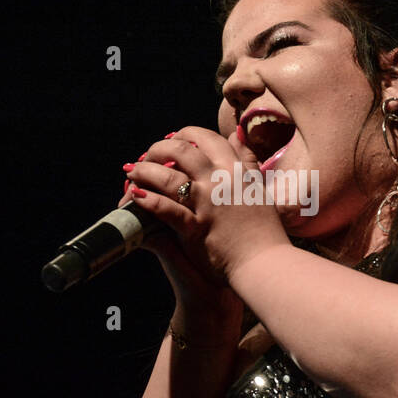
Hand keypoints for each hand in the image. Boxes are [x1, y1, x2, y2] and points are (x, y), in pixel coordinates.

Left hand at [122, 126, 291, 289]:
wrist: (266, 263)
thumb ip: (248, 161)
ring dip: (145, 171)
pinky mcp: (196, 226)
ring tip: (131, 172)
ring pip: (168, 177)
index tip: (174, 138)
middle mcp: (221, 181)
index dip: (187, 134)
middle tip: (148, 154)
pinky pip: (165, 208)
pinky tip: (135, 196)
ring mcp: (207, 203)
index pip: (209, 139)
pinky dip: (147, 200)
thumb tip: (237, 134)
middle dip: (159, 148)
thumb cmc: (264, 231)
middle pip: (183, 150)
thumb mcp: (259, 188)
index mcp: (237, 171)